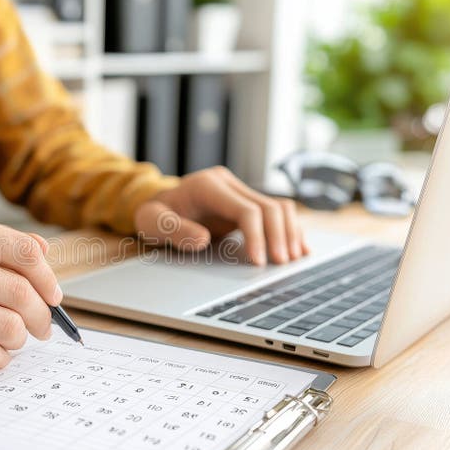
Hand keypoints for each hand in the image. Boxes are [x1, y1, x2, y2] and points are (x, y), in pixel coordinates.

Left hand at [134, 166, 308, 264]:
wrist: (158, 205)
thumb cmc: (155, 215)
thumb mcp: (152, 223)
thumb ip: (173, 230)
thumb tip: (202, 240)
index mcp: (208, 185)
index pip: (245, 209)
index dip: (257, 236)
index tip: (258, 263)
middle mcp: (228, 184)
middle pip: (269, 206)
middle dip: (279, 236)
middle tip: (283, 265)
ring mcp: (239, 192)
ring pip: (278, 207)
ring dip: (290, 232)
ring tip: (295, 259)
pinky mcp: (246, 204)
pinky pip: (276, 213)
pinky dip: (288, 230)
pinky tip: (298, 250)